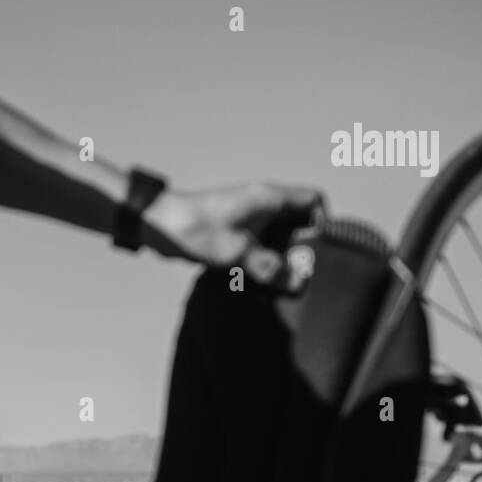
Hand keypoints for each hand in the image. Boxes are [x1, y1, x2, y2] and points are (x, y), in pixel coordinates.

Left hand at [147, 183, 324, 288]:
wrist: (158, 225)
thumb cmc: (197, 229)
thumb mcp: (238, 252)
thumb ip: (269, 267)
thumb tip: (298, 282)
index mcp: (270, 198)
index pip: (314, 200)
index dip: (323, 223)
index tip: (319, 250)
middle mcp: (263, 205)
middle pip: (299, 222)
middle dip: (302, 247)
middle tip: (300, 273)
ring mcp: (249, 218)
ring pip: (279, 237)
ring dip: (281, 258)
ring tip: (280, 281)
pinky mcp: (235, 232)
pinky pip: (260, 246)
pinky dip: (262, 261)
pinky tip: (257, 281)